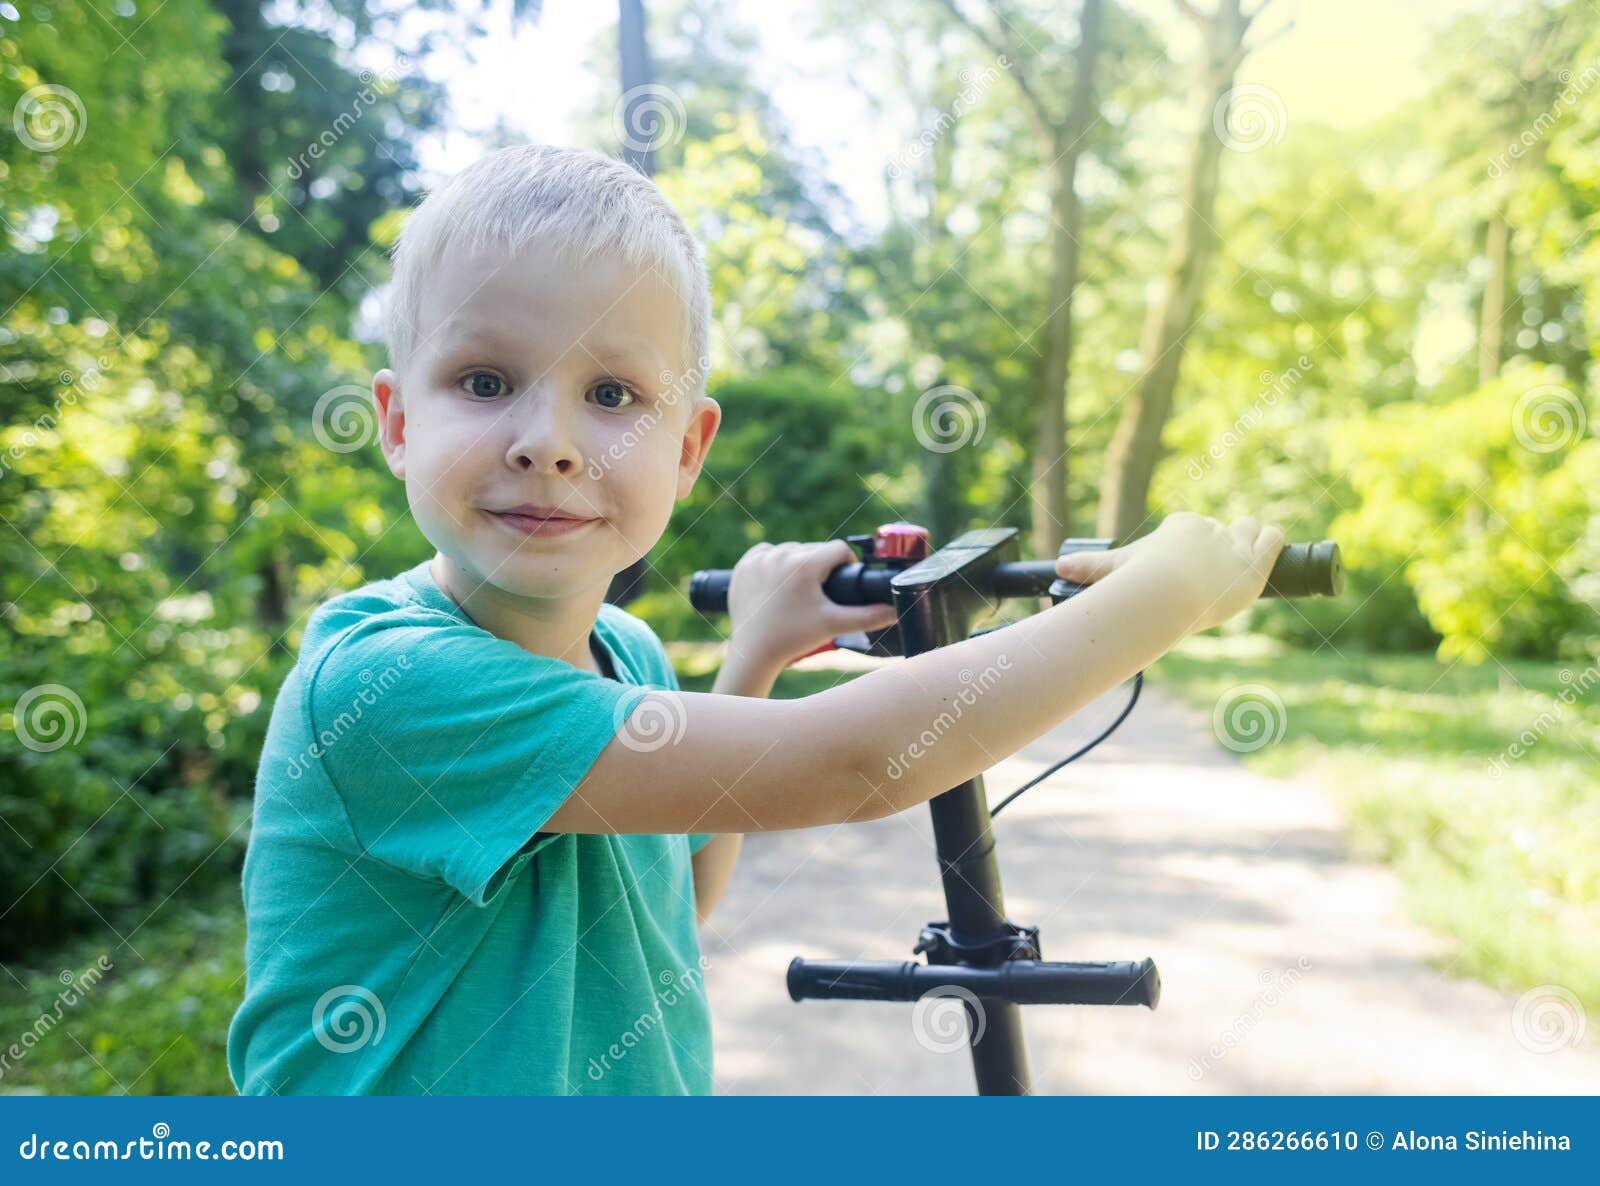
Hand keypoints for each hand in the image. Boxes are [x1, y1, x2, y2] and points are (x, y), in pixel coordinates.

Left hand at [725, 540, 899, 672]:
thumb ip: (868, 616)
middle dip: (821, 566)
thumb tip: (896, 610)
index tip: (842, 581)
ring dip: (798, 563)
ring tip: (799, 590)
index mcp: (805, 563)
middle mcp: (781, 554)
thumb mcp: (834, 625)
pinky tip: (777, 583)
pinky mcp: (743, 566)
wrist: (754, 652)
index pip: (838, 549)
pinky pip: (765, 554)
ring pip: (791, 550)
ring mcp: (759, 559)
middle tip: (820, 592)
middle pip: (814, 549)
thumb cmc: (794, 639)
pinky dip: (773, 564)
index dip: (846, 564)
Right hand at [1054, 512, 1284, 633]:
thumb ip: (1090, 568)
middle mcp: (1208, 531)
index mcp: (1178, 527)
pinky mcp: (1255, 563)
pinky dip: (1271, 542)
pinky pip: (1273, 539)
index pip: (1189, 527)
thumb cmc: (1135, 584)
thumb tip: (1057, 568)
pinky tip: (1266, 551)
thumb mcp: (1113, 572)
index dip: (1188, 545)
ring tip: (1241, 557)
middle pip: (1220, 532)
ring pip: (1249, 530)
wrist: (1165, 595)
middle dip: (1217, 548)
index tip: (1180, 566)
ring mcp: (1233, 547)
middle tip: (1207, 574)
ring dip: (1248, 540)